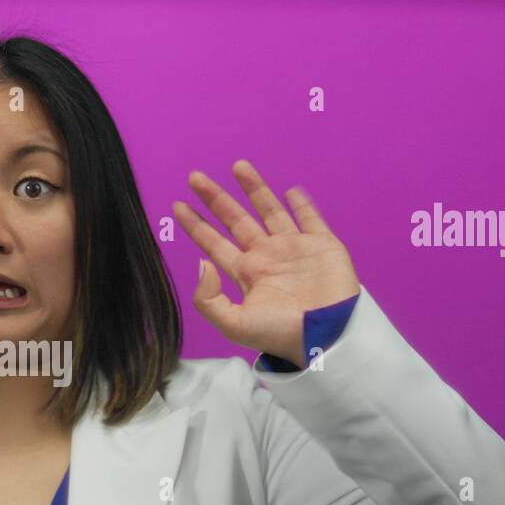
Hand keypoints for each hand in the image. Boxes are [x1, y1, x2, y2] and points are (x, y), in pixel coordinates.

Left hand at [172, 160, 359, 368]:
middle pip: (236, 220)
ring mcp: (295, 248)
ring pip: (270, 211)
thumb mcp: (235, 325)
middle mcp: (267, 257)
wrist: (327, 338)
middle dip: (216, 199)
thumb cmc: (281, 335)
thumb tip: (201, 263)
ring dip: (254, 189)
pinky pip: (312, 219)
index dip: (196, 225)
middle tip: (195, 177)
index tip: (178, 205)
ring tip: (238, 166)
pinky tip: (291, 190)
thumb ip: (209, 299)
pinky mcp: (323, 245)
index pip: (214, 244)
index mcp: (246, 274)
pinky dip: (303, 204)